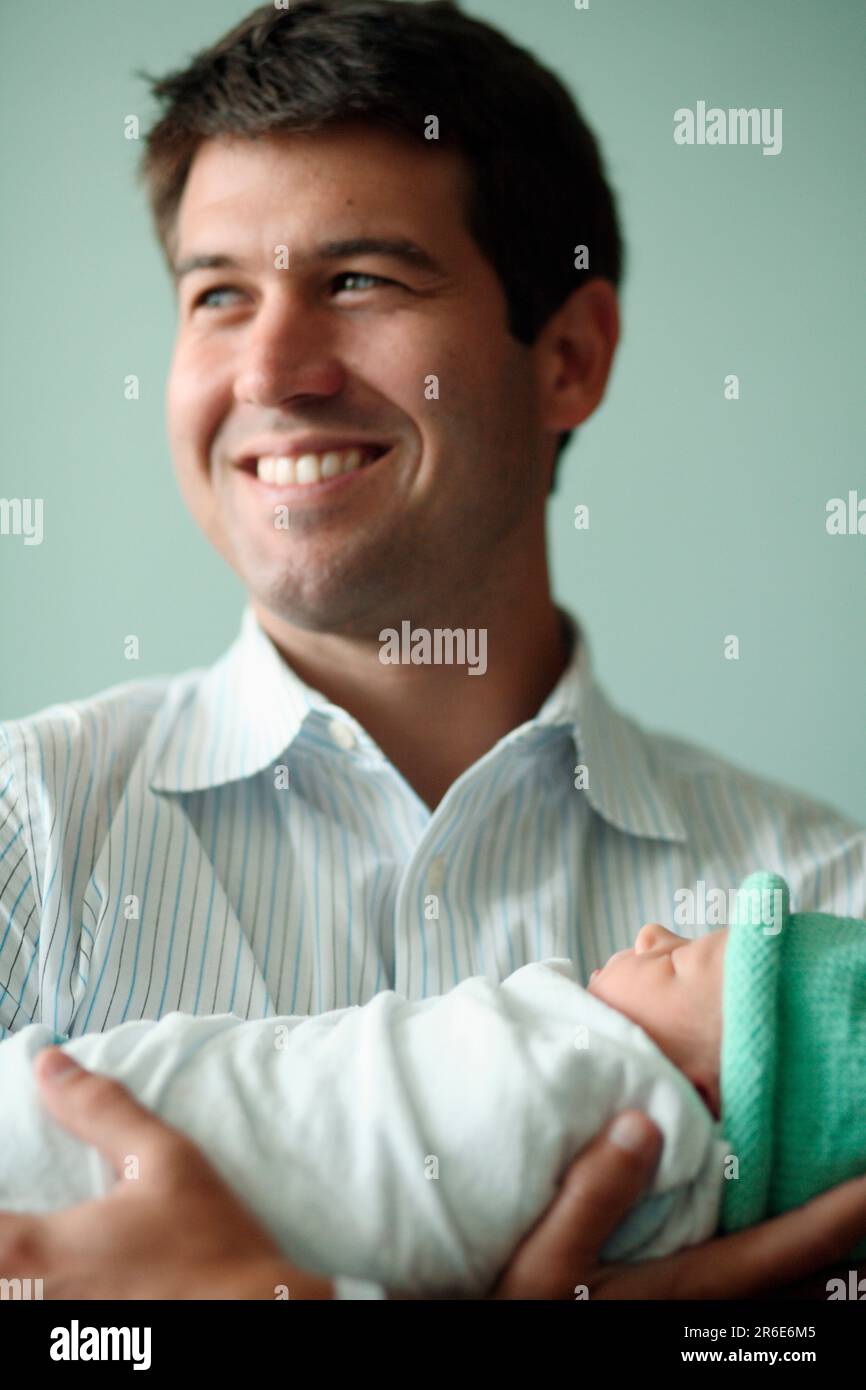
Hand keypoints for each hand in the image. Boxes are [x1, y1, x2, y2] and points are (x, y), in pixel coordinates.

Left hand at [0, 1049, 331, 1298]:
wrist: (252, 1319)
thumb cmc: (209, 1244)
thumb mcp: (164, 1158)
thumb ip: (100, 1110)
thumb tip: (48, 1065)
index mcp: (33, 1250)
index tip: (12, 1178)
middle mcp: (28, 1298)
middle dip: (3, 1238)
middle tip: (25, 1210)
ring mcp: (51, 1330)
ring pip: (6, 1292)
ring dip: (12, 1270)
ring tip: (31, 1245)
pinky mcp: (77, 1347)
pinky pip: (32, 1310)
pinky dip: (31, 1289)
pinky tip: (61, 1277)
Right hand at [493, 1109, 865, 1298]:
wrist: (509, 1354)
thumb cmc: (521, 1312)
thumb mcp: (542, 1260)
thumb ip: (593, 1193)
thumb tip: (643, 1121)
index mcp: (688, 1288)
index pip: (789, 1247)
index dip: (844, 1215)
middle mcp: (709, 1312)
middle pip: (811, 1283)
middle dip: (849, 1241)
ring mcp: (698, 1326)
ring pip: (789, 1298)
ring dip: (824, 1263)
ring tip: (845, 1223)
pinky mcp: (680, 1323)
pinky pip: (757, 1299)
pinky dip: (790, 1277)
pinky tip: (778, 1253)